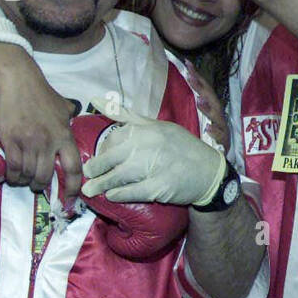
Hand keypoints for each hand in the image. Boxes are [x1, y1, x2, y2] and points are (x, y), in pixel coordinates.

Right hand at [0, 44, 80, 199]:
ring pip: (28, 175)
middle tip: (37, 185)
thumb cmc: (42, 93)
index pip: (74, 168)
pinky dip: (12, 177)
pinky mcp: (10, 141)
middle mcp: (49, 142)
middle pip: (45, 177)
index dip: (74, 188)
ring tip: (23, 179)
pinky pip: (12, 168)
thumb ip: (70, 118)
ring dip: (25, 181)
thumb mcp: (63, 107)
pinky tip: (12, 176)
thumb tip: (76, 117)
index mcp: (65, 136)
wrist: (18, 81)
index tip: (71, 201)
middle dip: (40, 186)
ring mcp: (29, 142)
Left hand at [81, 98, 226, 205]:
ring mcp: (153, 167)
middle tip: (88, 174)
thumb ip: (128, 116)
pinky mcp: (158, 187)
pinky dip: (117, 194)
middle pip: (111, 158)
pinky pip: (131, 192)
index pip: (113, 138)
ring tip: (90, 190)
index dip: (103, 149)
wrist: (208, 172)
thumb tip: (97, 101)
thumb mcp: (158, 126)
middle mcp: (148, 146)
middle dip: (96, 168)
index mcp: (147, 129)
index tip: (100, 157)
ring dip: (101, 184)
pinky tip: (111, 195)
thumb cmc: (181, 147)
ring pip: (118, 176)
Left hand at [186, 69, 230, 151]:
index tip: (187, 63)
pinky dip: (214, 131)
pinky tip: (208, 128)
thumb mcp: (199, 118)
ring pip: (216, 115)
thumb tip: (178, 88)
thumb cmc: (208, 135)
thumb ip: (192, 104)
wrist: (222, 156)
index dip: (197, 76)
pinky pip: (220, 135)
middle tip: (189, 76)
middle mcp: (217, 114)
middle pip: (210, 98)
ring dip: (207, 108)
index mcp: (211, 107)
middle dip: (201, 87)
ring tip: (199, 100)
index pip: (204, 89)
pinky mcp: (224, 140)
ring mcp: (222, 127)